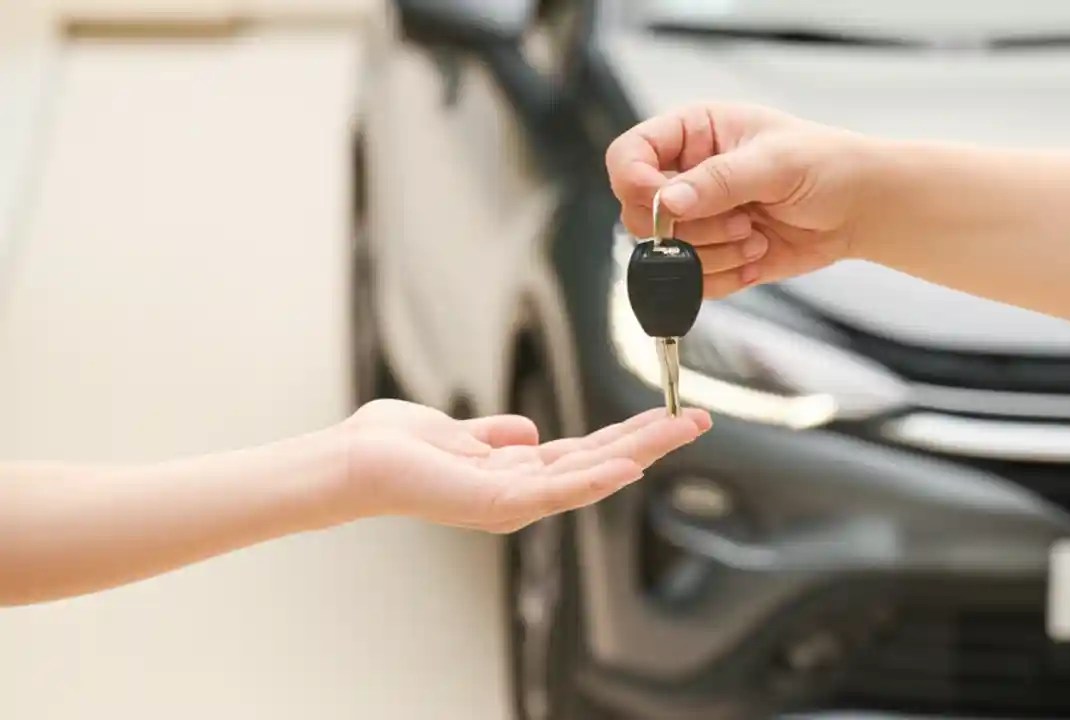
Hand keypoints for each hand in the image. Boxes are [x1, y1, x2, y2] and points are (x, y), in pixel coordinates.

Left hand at [340, 400, 710, 532]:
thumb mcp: (460, 433)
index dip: (628, 436)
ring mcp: (512, 502)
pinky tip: (627, 464)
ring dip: (639, 451)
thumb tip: (528, 431)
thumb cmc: (395, 447)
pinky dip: (594, 477)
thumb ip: (496, 435)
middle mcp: (521, 494)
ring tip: (680, 430)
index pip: (586, 454)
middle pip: (600, 463)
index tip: (665, 415)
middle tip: (696, 420)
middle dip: (650, 441)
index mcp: (516, 475)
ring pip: (590, 474)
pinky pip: (555, 490)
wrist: (353, 461)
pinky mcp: (496, 503)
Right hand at [606, 103, 869, 297]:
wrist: (859, 208)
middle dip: (691, 228)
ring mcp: (696, 219)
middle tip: (741, 221)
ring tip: (756, 237)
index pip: (628, 157)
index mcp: (691, 133)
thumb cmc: (826, 164)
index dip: (637, 185)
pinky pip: (691, 282)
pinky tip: (757, 257)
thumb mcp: (775, 161)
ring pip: (665, 255)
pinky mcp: (710, 256)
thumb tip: (668, 200)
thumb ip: (719, 180)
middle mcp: (684, 175)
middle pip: (638, 214)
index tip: (670, 204)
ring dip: (713, 255)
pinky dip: (724, 278)